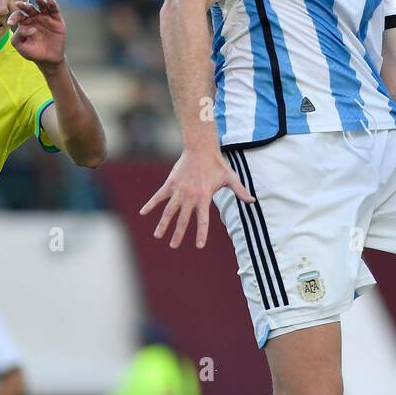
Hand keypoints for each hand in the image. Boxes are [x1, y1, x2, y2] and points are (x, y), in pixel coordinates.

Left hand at [8, 0, 65, 67]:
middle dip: (24, 5)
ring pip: (42, 6)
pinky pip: (54, 10)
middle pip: (29, 8)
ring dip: (39, 0)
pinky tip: (49, 0)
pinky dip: (52, 4)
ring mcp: (46, 18)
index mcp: (25, 22)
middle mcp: (35, 18)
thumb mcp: (20, 46)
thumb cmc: (33, 52)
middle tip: (20, 4)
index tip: (10, 23)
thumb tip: (28, 27)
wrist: (48, 60)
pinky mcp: (57, 20)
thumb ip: (18, 36)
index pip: (18, 15)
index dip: (14, 17)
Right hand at [140, 149, 254, 249]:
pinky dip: (150, 204)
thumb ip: (240, 191)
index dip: (201, 234)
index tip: (199, 245)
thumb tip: (252, 201)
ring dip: (163, 224)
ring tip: (158, 236)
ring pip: (169, 211)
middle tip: (174, 246)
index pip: (203, 221)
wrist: (201, 148)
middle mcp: (190, 197)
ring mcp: (179, 191)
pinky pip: (158, 196)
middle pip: (183, 220)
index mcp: (204, 198)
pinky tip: (143, 213)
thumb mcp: (231, 178)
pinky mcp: (170, 184)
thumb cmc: (217, 164)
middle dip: (178, 234)